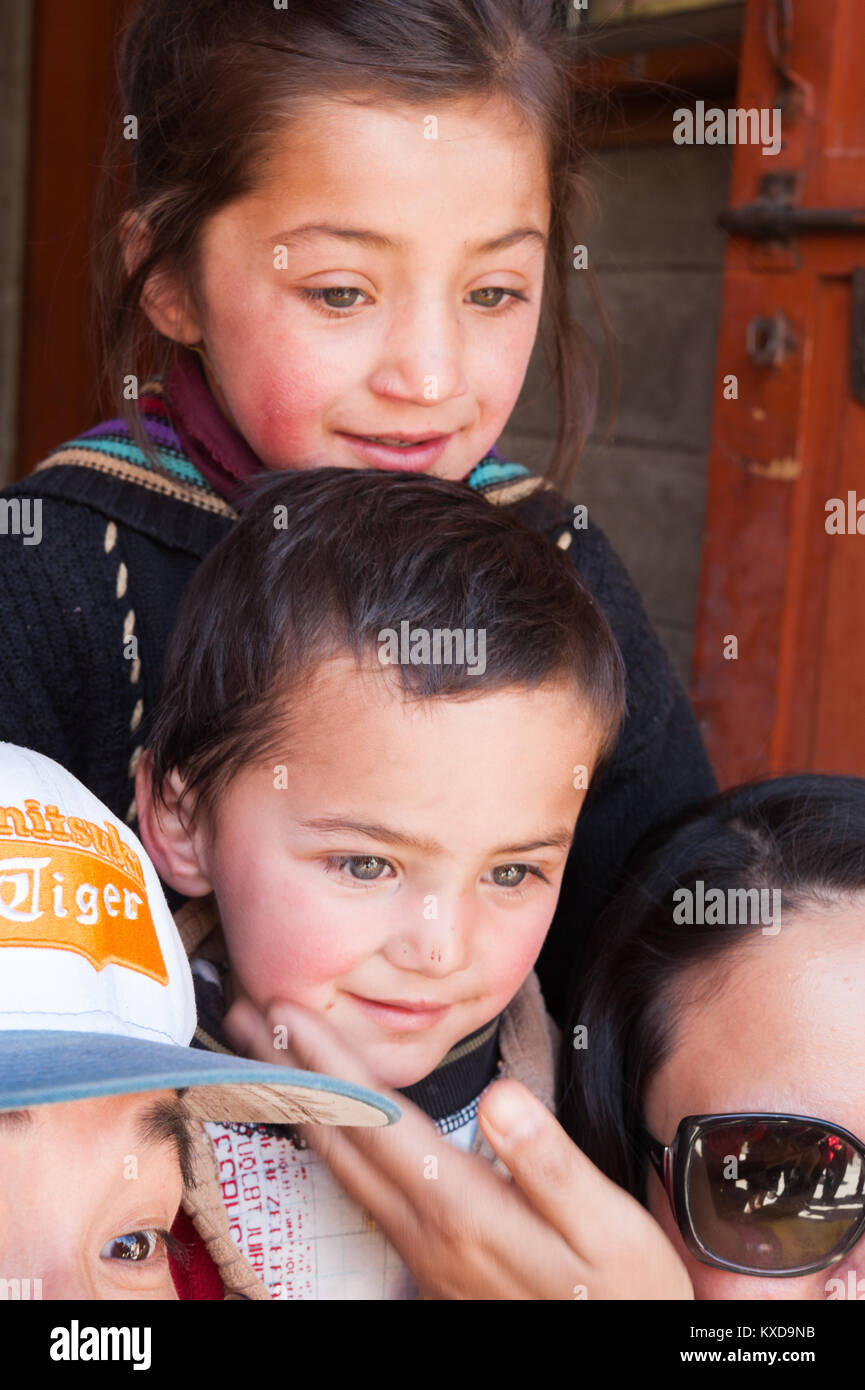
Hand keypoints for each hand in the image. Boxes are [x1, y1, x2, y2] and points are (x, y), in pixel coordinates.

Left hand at [224, 997, 692, 1300]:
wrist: (617, 1358)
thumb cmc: (621, 1294)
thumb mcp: (606, 1225)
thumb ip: (548, 1161)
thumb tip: (498, 1099)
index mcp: (465, 1211)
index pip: (377, 1121)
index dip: (329, 1062)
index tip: (287, 1015)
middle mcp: (429, 1232)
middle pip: (340, 1139)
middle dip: (291, 1072)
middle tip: (249, 1019)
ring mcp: (423, 1252)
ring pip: (342, 1169)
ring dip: (303, 1106)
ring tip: (272, 1059)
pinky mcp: (430, 1264)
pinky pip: (362, 1193)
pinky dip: (332, 1145)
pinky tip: (329, 1129)